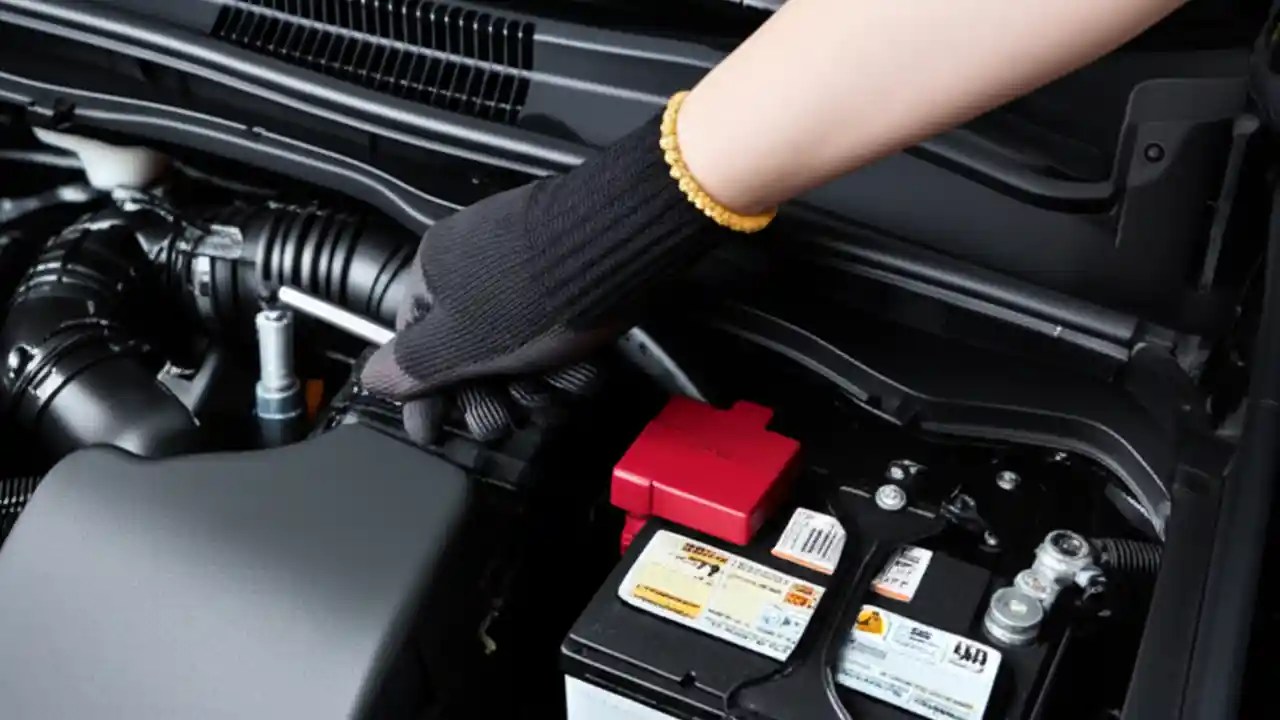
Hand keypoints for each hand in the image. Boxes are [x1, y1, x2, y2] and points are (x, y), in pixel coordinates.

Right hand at [361, 114, 719, 443]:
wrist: (616, 245)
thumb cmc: (530, 293)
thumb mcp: (459, 343)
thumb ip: (412, 366)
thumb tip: (370, 378)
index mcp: (434, 273)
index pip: (414, 345)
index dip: (424, 394)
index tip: (432, 431)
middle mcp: (475, 266)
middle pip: (471, 355)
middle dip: (489, 396)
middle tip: (506, 418)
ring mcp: (527, 270)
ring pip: (518, 351)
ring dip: (535, 386)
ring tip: (552, 393)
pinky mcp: (573, 279)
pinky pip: (557, 332)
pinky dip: (566, 362)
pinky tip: (581, 373)